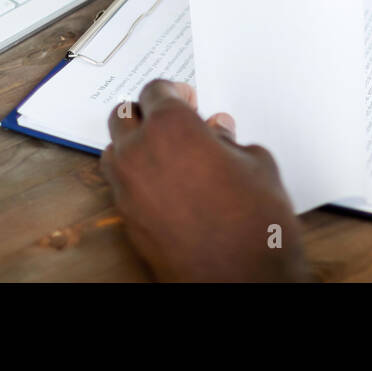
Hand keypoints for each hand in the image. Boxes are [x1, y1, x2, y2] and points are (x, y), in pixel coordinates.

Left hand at [100, 79, 308, 281]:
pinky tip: (167, 183)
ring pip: (114, 150)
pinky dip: (137, 176)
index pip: (155, 91)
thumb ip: (229, 140)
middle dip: (147, 113)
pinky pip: (121, 185)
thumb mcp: (257, 164)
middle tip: (177, 120)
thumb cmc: (254, 221)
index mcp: (171, 127)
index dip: (174, 92)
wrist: (240, 278)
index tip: (188, 97)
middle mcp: (139, 153)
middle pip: (123, 116)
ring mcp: (127, 189)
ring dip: (134, 144)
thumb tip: (218, 132)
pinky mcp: (126, 220)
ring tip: (167, 152)